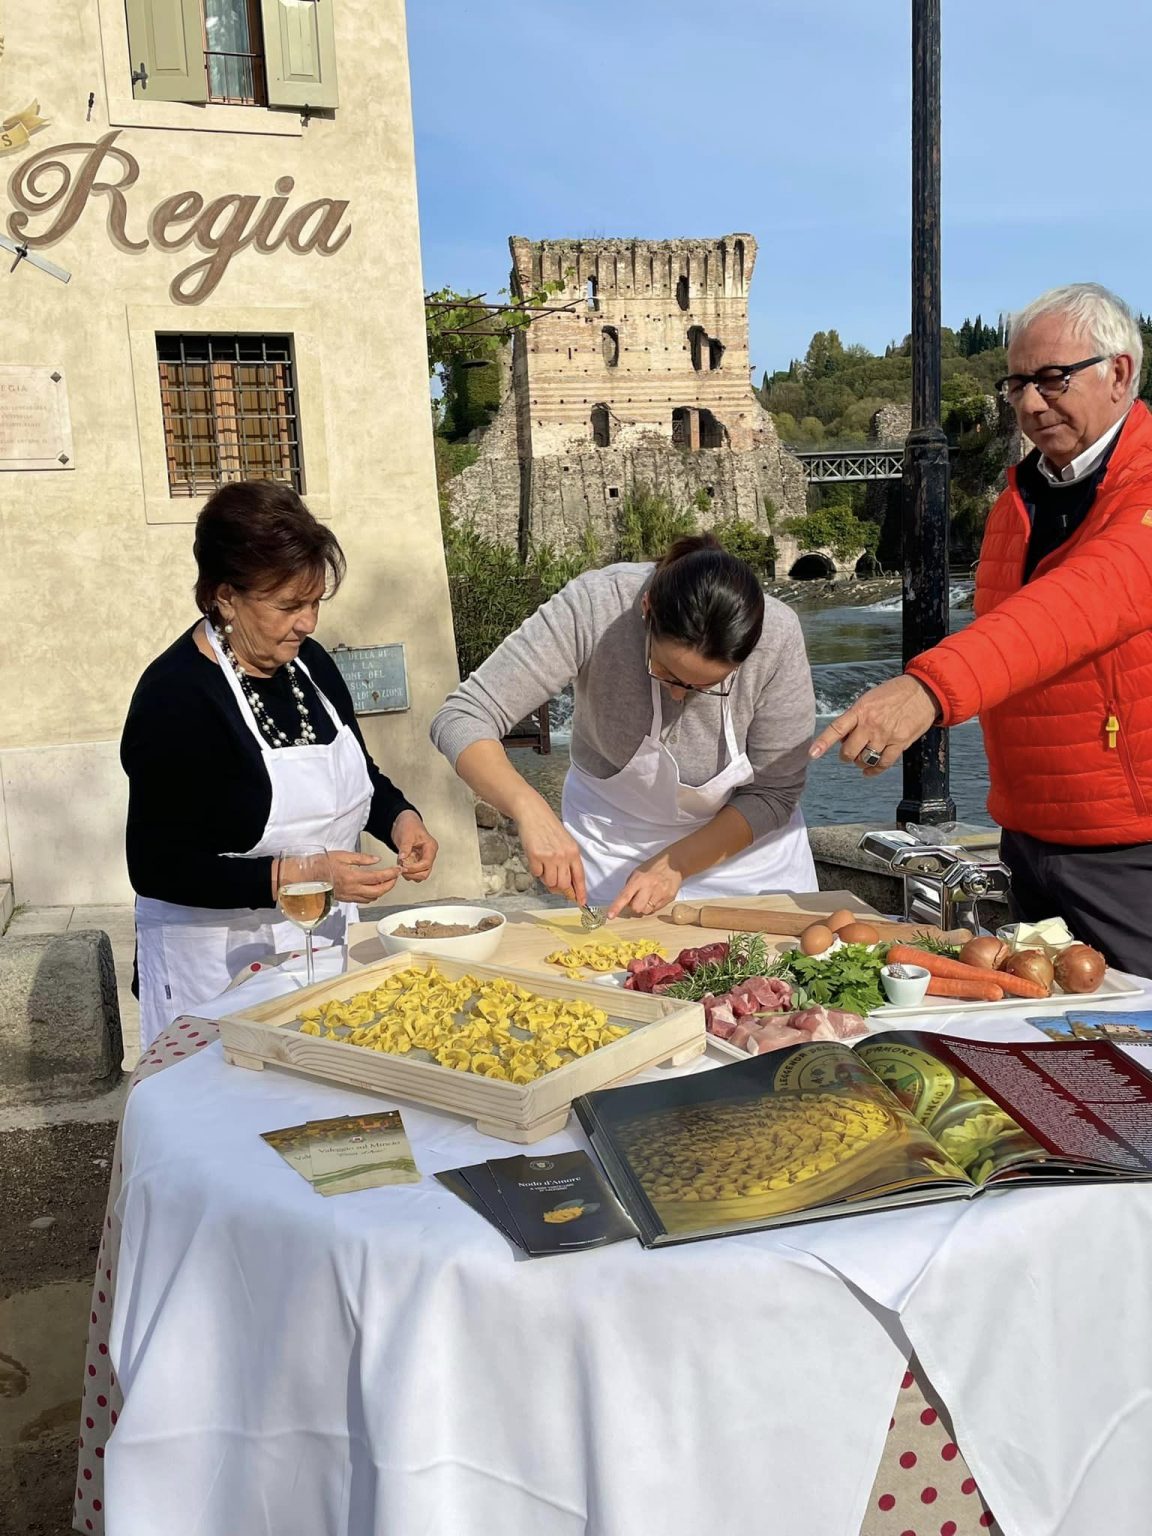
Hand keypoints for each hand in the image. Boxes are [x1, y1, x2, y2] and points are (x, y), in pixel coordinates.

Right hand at [327, 850, 400, 903]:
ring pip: (372, 898)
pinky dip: (372, 896)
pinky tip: (373, 888)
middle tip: (395, 877)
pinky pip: (363, 901)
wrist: (307, 876)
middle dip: (390, 885)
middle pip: (378, 891)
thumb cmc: (322, 863)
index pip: (378, 877)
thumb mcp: (342, 855)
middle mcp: (352, 889)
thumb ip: (361, 858)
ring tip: (386, 882)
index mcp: (352, 877)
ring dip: (382, 891)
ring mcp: (349, 896)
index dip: (390, 874)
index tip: (398, 870)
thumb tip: (376, 860)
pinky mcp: (346, 899)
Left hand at [392, 810, 437, 882]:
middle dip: (413, 874)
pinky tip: (400, 864)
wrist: (404, 822)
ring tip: (400, 865)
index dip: (415, 868)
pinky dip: (407, 872)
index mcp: (430, 847)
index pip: (426, 863)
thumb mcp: (406, 835)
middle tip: (401, 869)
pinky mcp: (417, 861)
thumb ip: (405, 848)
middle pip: (425, 872)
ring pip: (420, 874)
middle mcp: (429, 854)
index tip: (404, 867)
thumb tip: (403, 859)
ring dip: (410, 874)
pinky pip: (414, 872)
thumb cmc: (409, 825)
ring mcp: (423, 859)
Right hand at [515, 799, 587, 904]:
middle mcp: (563, 855)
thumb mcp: (566, 843)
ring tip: (544, 866)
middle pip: (564, 884)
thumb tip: (568, 884)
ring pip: (550, 882)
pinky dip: (536, 871)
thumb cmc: (549, 829)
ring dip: (546, 879)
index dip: (580, 892)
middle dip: (559, 888)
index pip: (579, 877)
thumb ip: (568, 862)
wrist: (534, 815)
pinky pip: (537, 874)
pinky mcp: (535, 856)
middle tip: (554, 883)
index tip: (581, 902)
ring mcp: (549, 856)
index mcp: (574, 852)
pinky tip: (536, 859)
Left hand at [606, 854, 682, 920]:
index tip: (610, 916)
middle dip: (634, 906)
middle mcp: (649, 887)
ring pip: (646, 911)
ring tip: (648, 896)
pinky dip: (653, 905)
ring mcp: (660, 894)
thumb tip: (624, 902)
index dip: (617, 906)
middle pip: (636, 908)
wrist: (673, 864)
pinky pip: (656, 909)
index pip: (625, 896)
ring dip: (644, 907)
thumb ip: (630, 887)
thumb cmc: (652, 868)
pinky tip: (656, 896)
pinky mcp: (669, 898)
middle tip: (637, 898)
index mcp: (638, 879)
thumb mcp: (637, 873)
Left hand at [809, 675, 939, 774]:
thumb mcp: (870, 698)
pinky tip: (869, 771)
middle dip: (846, 755)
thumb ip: (856, 717)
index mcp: (860, 710)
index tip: (812, 754)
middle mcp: (871, 724)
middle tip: (848, 753)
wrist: (923, 691)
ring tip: (862, 758)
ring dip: (860, 762)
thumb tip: (843, 738)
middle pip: (849, 751)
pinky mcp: (900, 743)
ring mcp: (885, 735)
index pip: (837, 728)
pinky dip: (874, 770)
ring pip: (864, 759)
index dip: (823, 742)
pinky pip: (882, 764)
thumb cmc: (895, 693)